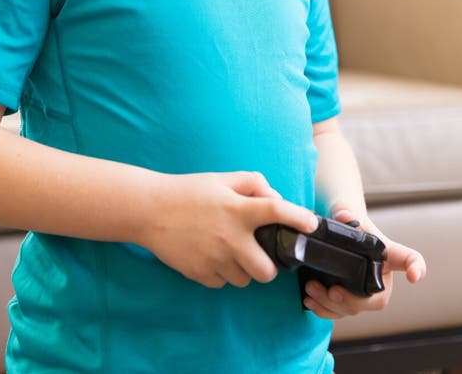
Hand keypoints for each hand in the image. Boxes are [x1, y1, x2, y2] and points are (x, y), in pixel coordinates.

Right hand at [143, 170, 318, 288]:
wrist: (149, 210)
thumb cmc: (188, 191)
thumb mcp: (221, 179)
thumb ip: (253, 183)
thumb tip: (276, 200)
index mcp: (236, 210)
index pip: (276, 212)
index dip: (298, 218)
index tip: (312, 224)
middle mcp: (229, 238)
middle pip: (266, 271)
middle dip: (269, 267)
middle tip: (260, 254)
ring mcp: (214, 259)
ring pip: (244, 280)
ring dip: (243, 269)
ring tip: (229, 250)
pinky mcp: (199, 274)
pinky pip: (222, 283)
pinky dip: (221, 273)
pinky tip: (211, 255)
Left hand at [302, 207, 426, 318]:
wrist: (338, 235)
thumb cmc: (350, 226)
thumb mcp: (349, 216)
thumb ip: (346, 213)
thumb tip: (343, 215)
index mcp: (388, 254)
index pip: (410, 259)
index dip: (416, 268)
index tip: (413, 275)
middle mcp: (381, 278)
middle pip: (376, 300)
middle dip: (354, 300)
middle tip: (333, 291)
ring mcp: (364, 293)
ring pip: (354, 310)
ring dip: (331, 305)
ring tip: (311, 290)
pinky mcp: (347, 301)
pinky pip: (339, 313)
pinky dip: (324, 310)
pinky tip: (309, 301)